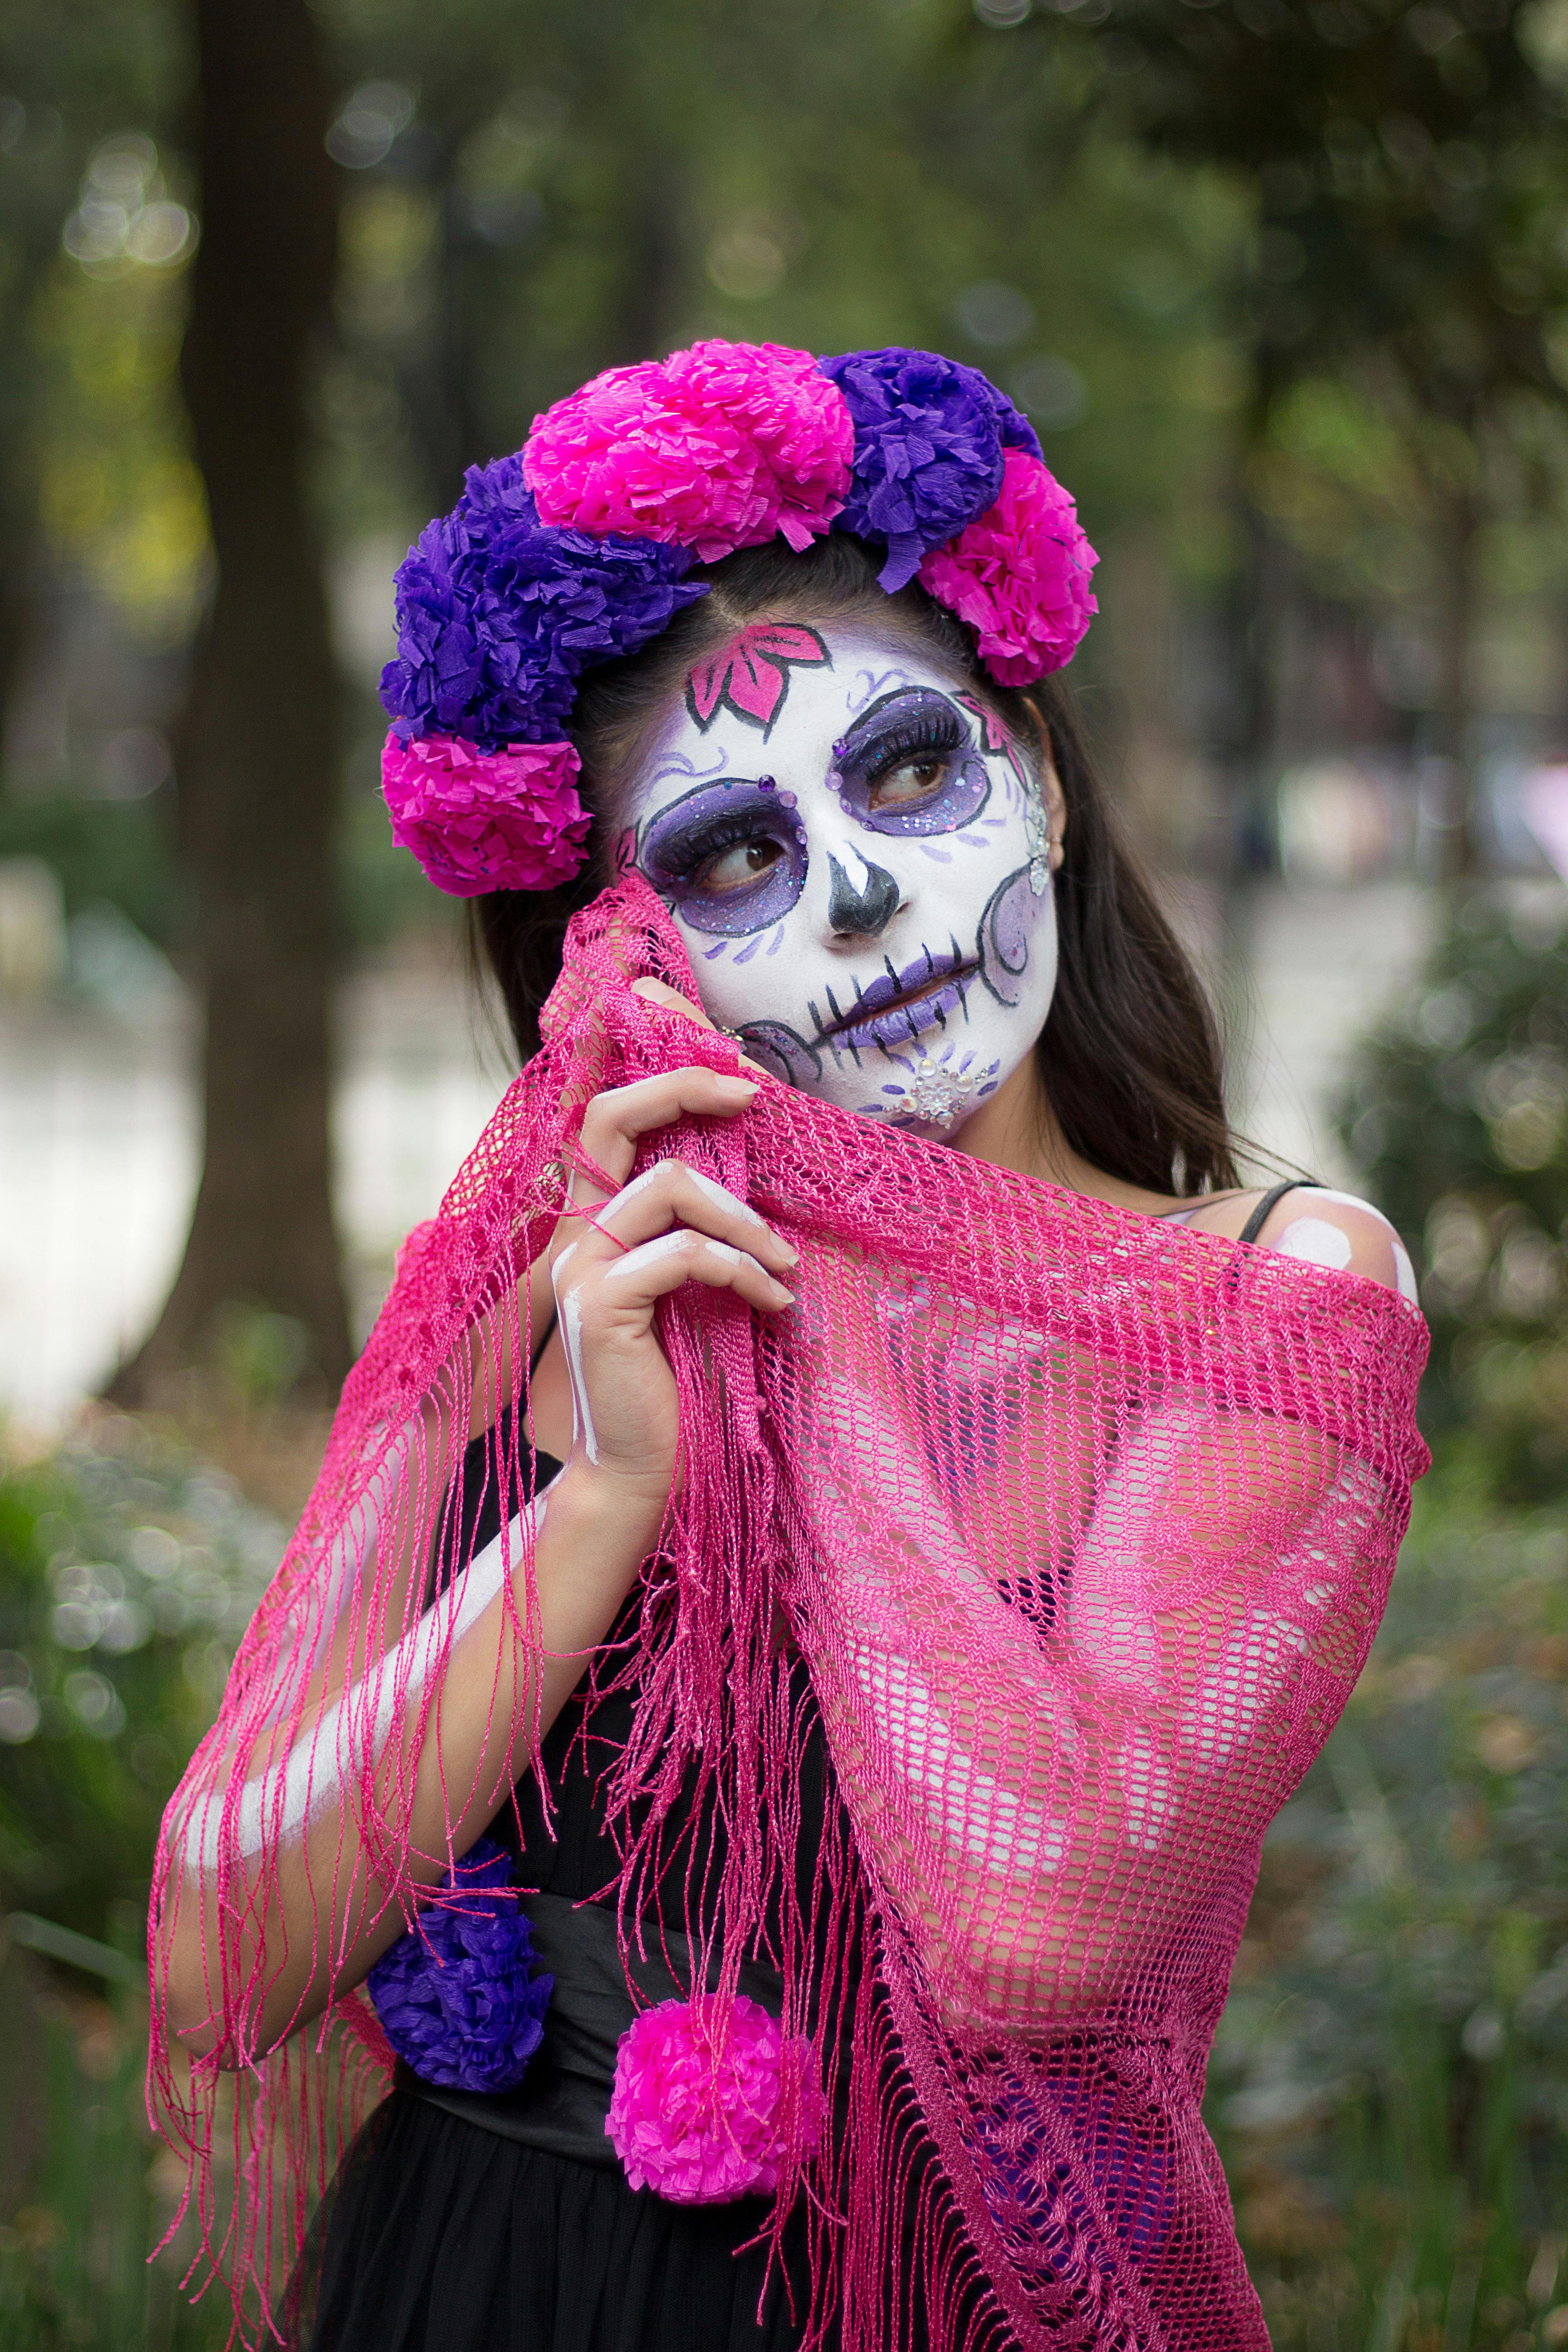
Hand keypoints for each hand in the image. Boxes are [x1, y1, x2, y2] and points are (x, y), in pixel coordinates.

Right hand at [545, 991, 794, 1510]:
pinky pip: (684, 1254)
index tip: (738, 1079)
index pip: (605, 1119)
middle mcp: (572, 1234)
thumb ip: (690, 1232)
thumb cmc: (672, 1380)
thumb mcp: (683, 1290)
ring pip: (668, 1186)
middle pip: (613, 1117)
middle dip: (685, 1089)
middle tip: (755, 1094)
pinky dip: (742, 1270)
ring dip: (742, 1218)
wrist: (637, 1465)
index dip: (664, 1080)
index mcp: (590, 1223)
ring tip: (785, 1260)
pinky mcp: (603, 1304)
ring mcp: (579, 1267)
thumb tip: (748, 1180)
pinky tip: (773, 1301)